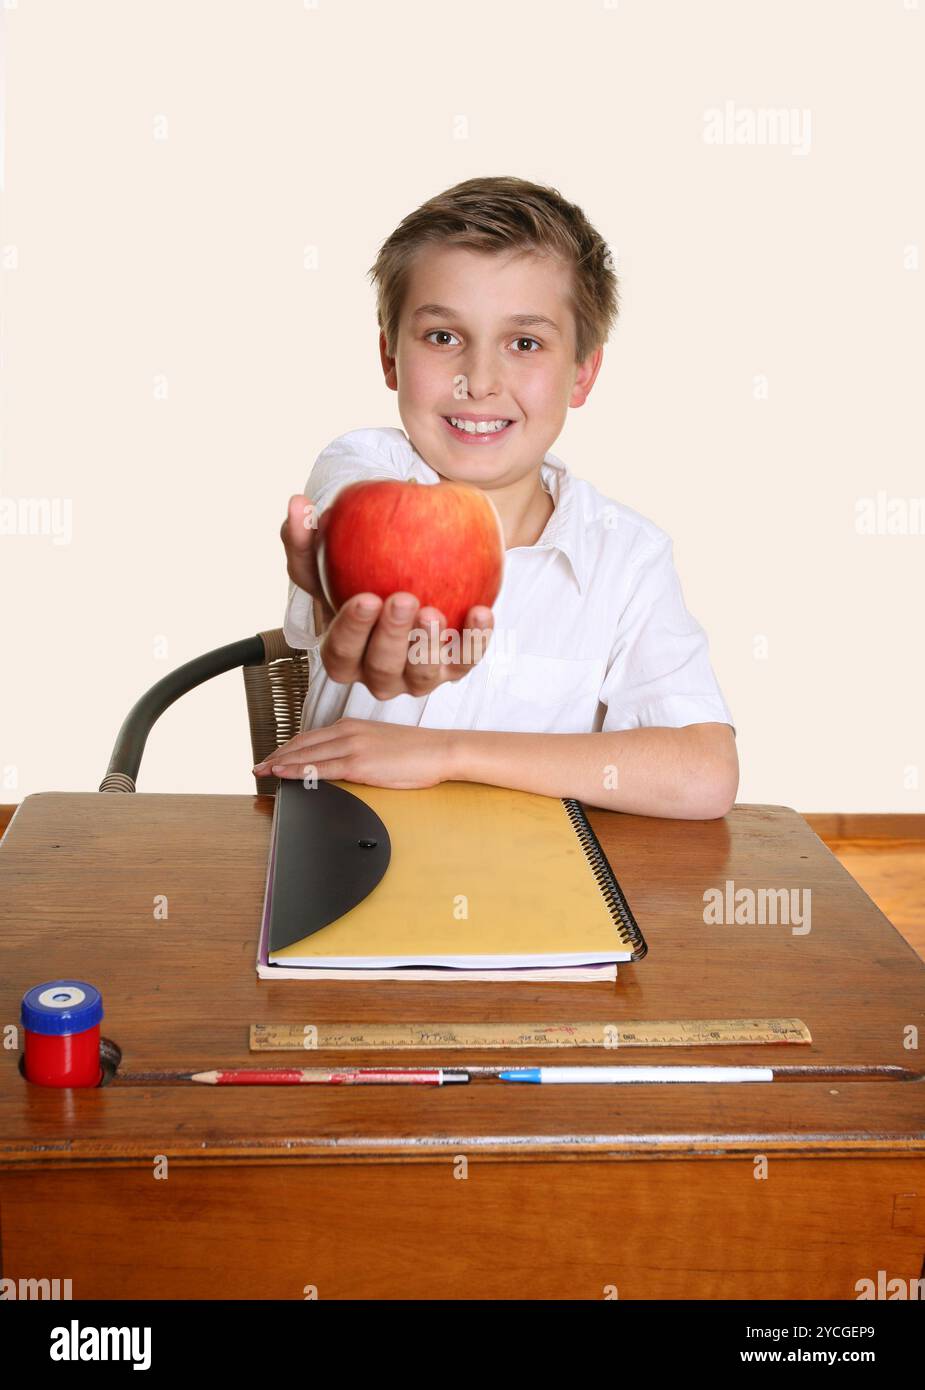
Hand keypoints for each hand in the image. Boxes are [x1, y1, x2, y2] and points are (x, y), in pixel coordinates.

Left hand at [253, 717, 454, 789]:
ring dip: (280, 764)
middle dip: (276, 756)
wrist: (440, 750)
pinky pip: (319, 767)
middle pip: (301, 743)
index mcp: (352, 726)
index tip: (272, 758)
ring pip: (305, 754)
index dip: (287, 748)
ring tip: (263, 773)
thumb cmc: (417, 751)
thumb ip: (356, 751)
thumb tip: (339, 765)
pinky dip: (296, 770)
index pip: (310, 737)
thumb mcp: (380, 745)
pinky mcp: (358, 762)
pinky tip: (283, 775)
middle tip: (258, 768)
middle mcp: (348, 731)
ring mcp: (352, 746)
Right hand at [280, 494, 494, 698]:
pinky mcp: (455, 668)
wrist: (410, 574)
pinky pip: (467, 660)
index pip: (340, 652)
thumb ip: (306, 537)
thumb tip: (297, 504)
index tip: (366, 597)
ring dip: (429, 647)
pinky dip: (476, 639)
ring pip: (422, 676)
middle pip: (381, 668)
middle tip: (404, 600)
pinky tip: (481, 610)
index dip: (352, 630)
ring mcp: (418, 676)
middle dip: (392, 638)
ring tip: (434, 613)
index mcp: (344, 654)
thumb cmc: (358, 573)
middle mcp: (379, 673)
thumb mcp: (327, 557)